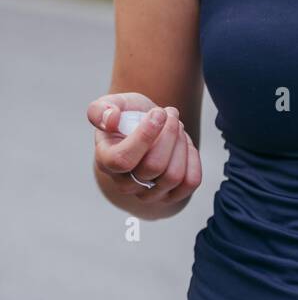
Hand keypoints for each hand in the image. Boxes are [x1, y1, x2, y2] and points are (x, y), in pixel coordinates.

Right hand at [87, 91, 201, 202]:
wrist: (146, 128)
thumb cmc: (128, 117)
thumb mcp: (111, 104)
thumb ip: (101, 109)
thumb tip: (110, 120)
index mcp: (106, 161)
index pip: (123, 160)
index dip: (145, 135)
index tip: (158, 113)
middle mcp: (125, 183)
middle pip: (154, 166)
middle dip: (169, 133)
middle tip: (170, 114)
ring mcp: (148, 194)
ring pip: (173, 176)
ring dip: (181, 143)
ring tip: (176, 126)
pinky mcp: (170, 195)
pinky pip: (190, 183)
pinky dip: (193, 159)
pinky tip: (184, 144)